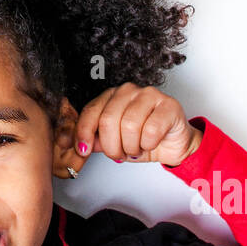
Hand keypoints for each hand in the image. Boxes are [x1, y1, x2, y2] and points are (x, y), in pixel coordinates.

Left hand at [77, 84, 201, 167]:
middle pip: (108, 120)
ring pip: (129, 126)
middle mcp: (128, 91)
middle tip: (119, 154)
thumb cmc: (143, 140)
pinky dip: (148, 144)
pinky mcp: (168, 105)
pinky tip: (151, 143)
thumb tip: (72, 143)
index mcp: (111, 96)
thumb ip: (95, 140)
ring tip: (137, 149)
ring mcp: (149, 94)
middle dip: (112, 146)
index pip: (91, 111)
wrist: (174, 144)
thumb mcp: (114, 142)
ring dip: (131, 147)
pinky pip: (151, 130)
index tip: (83, 150)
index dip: (84, 133)